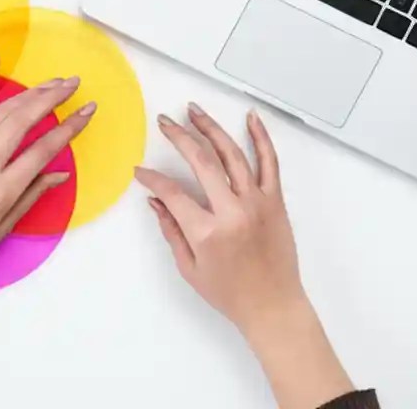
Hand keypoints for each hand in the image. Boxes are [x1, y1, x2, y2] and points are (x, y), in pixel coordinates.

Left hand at [0, 55, 94, 292]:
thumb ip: (30, 197)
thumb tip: (59, 174)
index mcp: (1, 191)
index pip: (43, 150)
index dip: (69, 128)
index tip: (87, 112)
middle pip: (23, 121)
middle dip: (52, 98)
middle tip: (73, 84)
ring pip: (1, 111)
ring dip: (28, 92)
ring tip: (51, 82)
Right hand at [135, 104, 302, 330]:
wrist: (273, 305)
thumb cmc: (230, 293)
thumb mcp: (190, 268)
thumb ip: (171, 230)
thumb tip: (155, 200)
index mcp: (208, 232)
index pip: (172, 192)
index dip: (152, 177)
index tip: (140, 170)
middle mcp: (233, 211)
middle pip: (201, 161)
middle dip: (179, 136)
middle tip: (165, 122)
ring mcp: (258, 202)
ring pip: (233, 154)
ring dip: (211, 128)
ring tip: (194, 111)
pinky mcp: (276, 201)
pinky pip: (270, 162)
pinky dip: (261, 137)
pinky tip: (251, 118)